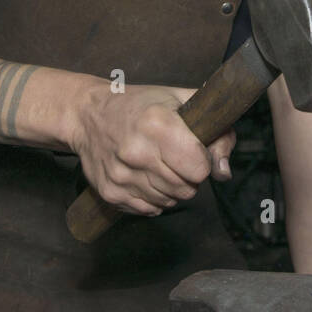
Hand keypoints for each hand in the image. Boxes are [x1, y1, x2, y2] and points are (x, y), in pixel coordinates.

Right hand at [69, 80, 234, 215]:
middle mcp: (137, 152)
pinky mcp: (110, 193)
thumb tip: (223, 172)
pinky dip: (152, 197)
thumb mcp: (182, 101)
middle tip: (174, 157)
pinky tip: (143, 175)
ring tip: (157, 163)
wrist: (87, 115)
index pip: (199, 168)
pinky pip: (149, 210)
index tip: (192, 149)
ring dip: (170, 188)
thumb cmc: (139, 104)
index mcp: (157, 124)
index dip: (202, 160)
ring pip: (169, 202)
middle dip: (188, 176)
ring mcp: (121, 176)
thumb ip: (217, 132)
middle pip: (187, 189)